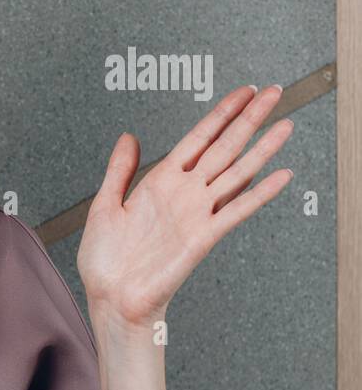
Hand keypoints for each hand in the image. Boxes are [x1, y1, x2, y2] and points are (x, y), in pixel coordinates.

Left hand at [77, 83, 294, 327]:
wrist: (111, 298)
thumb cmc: (105, 260)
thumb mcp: (104, 205)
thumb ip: (120, 170)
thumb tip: (128, 137)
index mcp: (159, 183)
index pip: (198, 139)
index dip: (221, 114)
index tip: (242, 92)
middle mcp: (183, 194)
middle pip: (224, 148)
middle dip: (249, 119)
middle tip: (273, 92)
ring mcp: (196, 214)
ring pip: (236, 173)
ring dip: (262, 149)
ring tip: (285, 125)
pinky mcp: (203, 237)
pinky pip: (235, 211)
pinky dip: (259, 194)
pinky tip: (280, 176)